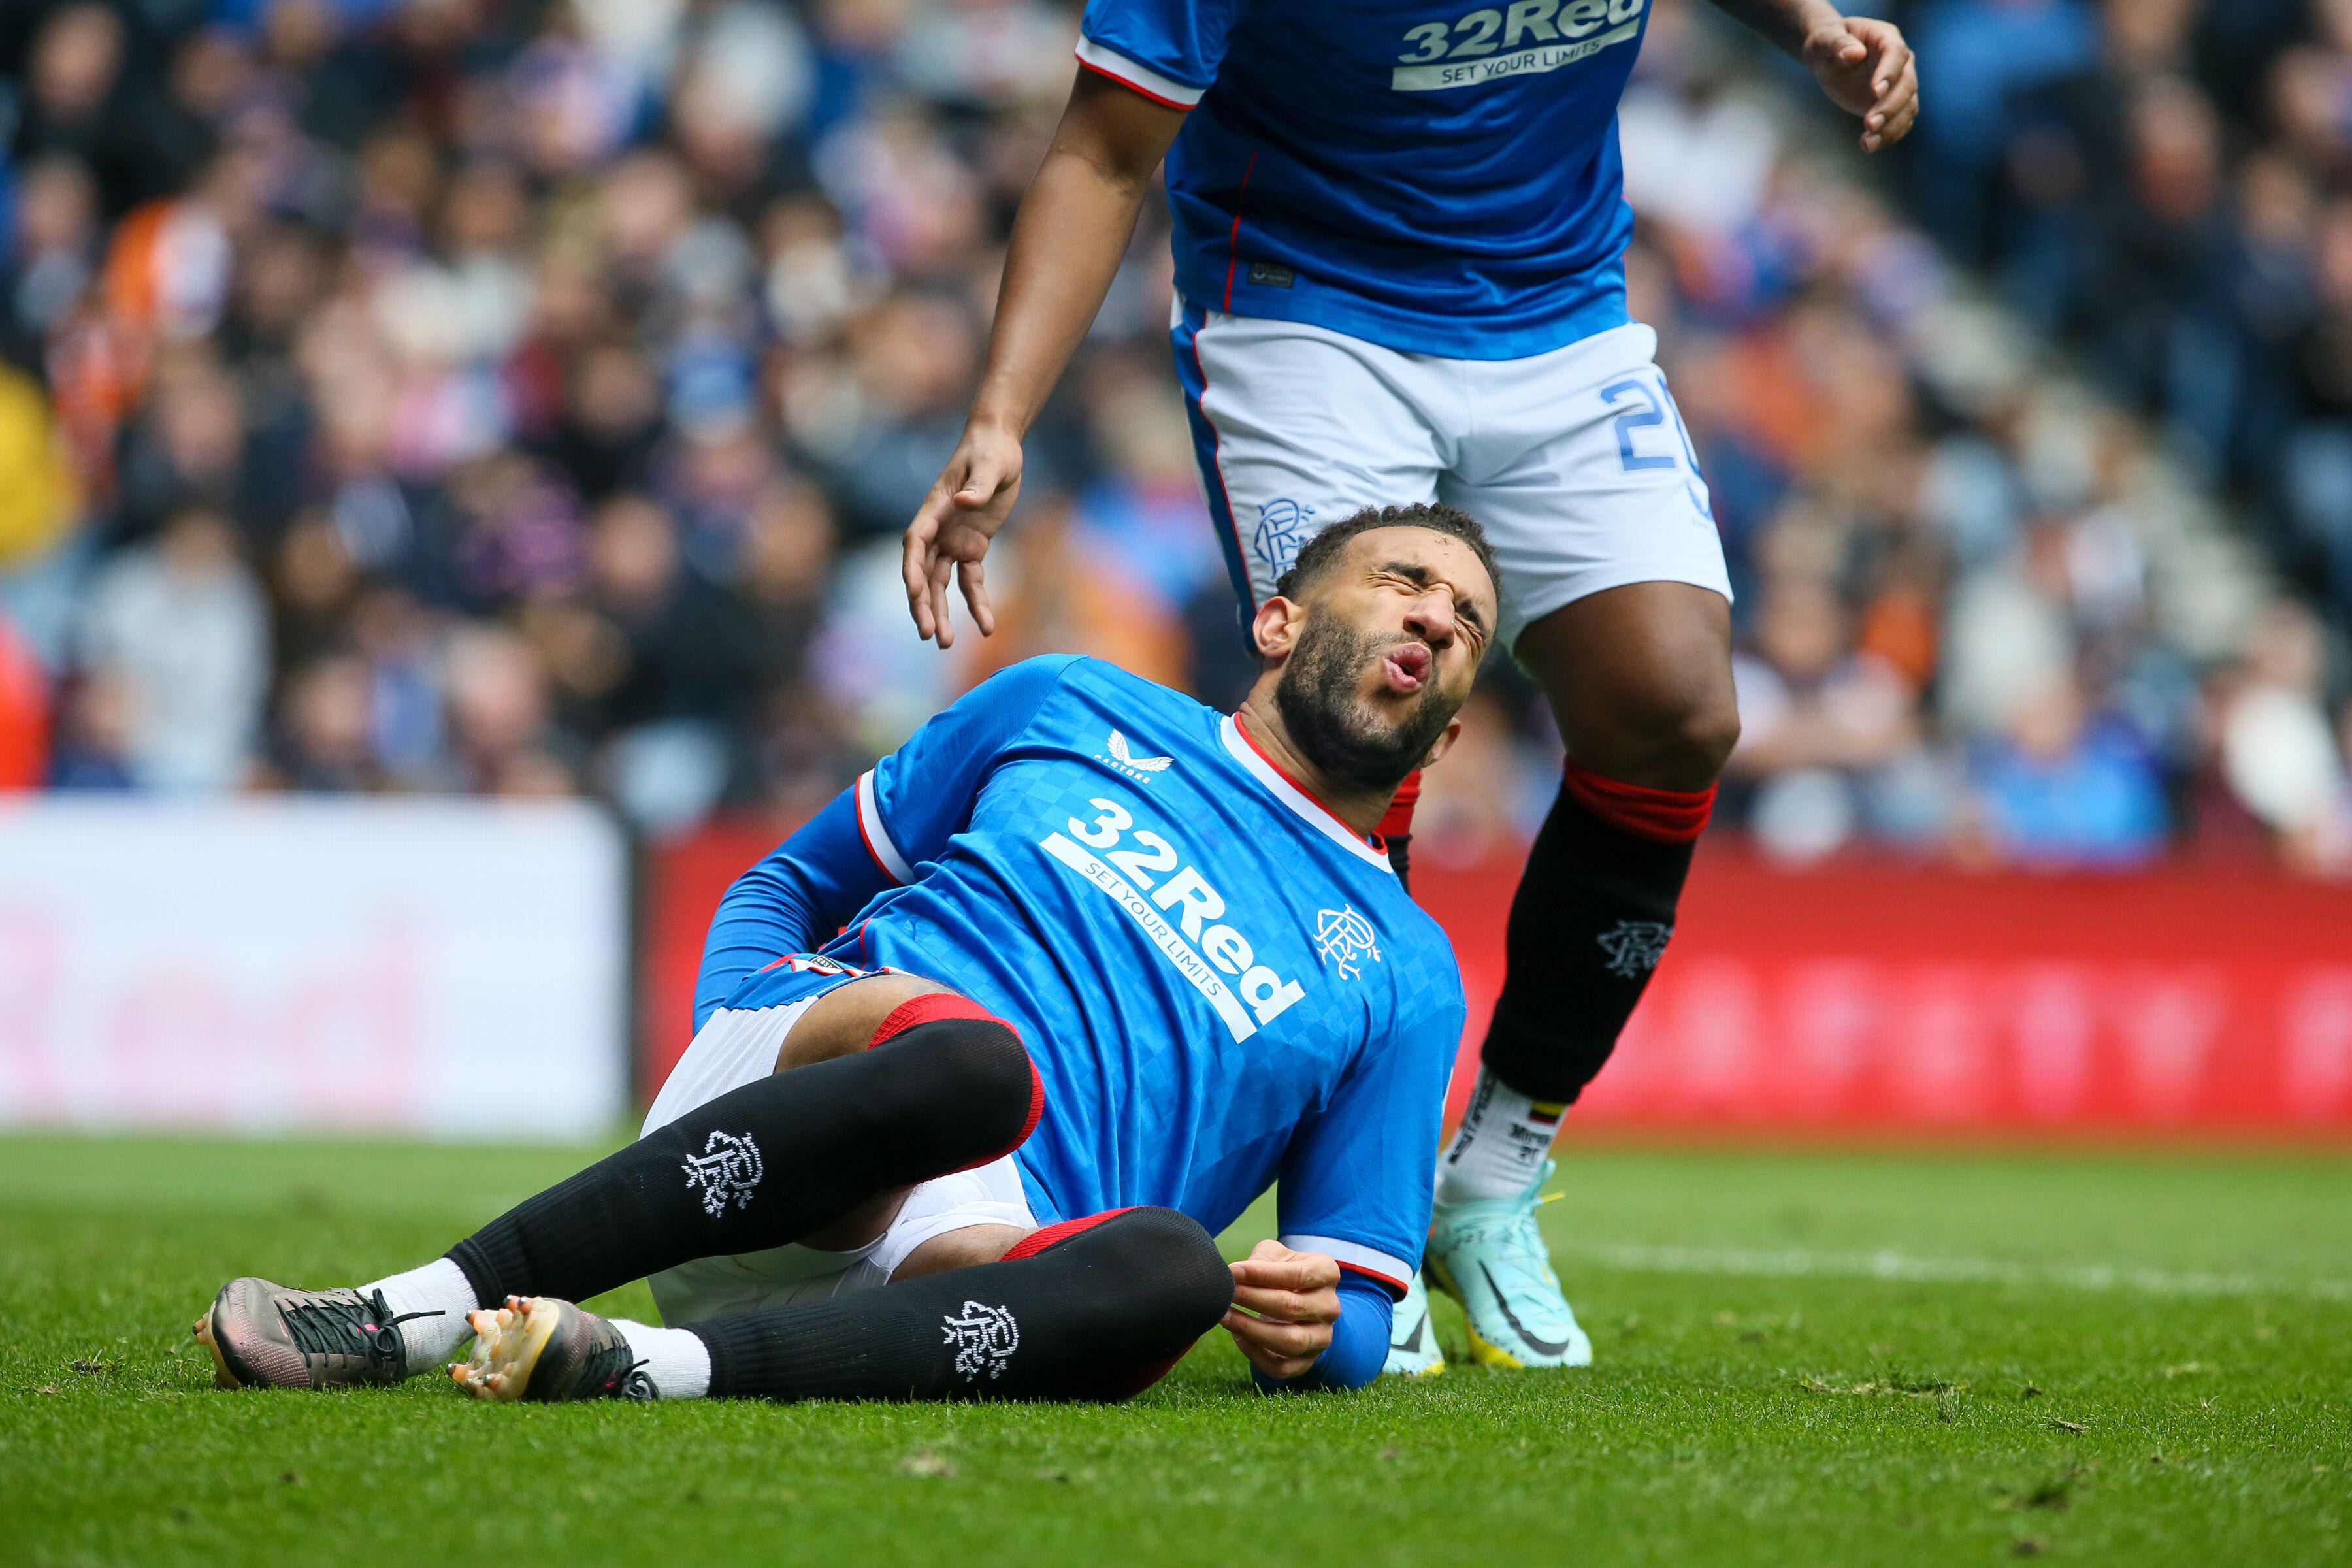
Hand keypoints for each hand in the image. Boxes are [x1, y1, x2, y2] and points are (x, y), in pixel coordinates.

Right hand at [902, 422, 1021, 646]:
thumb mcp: (989, 465)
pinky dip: (976, 603)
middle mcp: (938, 529)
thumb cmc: (990, 451)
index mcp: (934, 508)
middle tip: (927, 634)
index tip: (913, 592)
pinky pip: (971, 581)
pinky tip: (986, 627)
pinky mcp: (972, 548)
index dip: (912, 568)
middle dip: (923, 604)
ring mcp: (953, 541)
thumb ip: (978, 485)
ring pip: (941, 584)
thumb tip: (963, 501)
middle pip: (924, 572)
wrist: (999, 447)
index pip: (916, 542)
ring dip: (941, 612)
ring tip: (945, 643)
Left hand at [1221, 1240, 1341, 1381]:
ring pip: (1288, 1341)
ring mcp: (1321, 1338)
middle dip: (1252, 1299)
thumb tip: (1236, 1274)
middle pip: (1290, 1307)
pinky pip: (1280, 1366)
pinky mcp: (1306, 1362)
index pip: (1298, 1275)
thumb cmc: (1282, 1271)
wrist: (1298, 1300)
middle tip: (1224, 1292)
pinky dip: (1254, 1352)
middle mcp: (1330, 1307)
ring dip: (1250, 1328)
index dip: (1262, 1274)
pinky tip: (1237, 1334)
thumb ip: (1260, 1260)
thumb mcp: (1276, 1255)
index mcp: (1327, 1273)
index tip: (1232, 1271)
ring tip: (1224, 1315)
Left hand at [1801, 15, 1917, 152]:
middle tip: (1869, 124)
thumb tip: (1855, 54)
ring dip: (1891, 127)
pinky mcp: (1893, 104)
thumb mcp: (1824, 40)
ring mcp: (1900, 84)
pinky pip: (1900, 122)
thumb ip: (1838, 44)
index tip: (1875, 92)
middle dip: (1890, 106)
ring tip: (1867, 143)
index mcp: (1886, 38)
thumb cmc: (1826, 44)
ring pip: (1908, 107)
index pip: (1896, 54)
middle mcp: (1901, 61)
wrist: (1829, 59)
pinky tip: (1869, 146)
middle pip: (1907, 84)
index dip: (1889, 73)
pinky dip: (1888, 136)